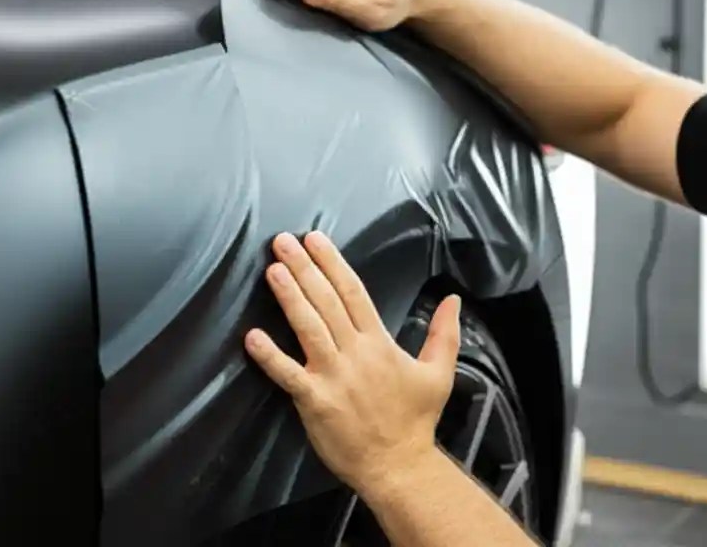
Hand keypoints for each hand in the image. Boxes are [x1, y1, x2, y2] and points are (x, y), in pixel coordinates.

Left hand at [244, 230, 462, 496]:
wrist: (400, 467)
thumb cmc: (416, 421)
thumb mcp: (439, 373)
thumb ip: (444, 334)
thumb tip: (454, 298)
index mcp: (380, 343)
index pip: (353, 293)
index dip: (332, 263)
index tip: (314, 239)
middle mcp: (356, 353)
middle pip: (327, 302)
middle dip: (304, 269)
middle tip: (283, 242)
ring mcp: (334, 376)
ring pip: (308, 328)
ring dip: (290, 297)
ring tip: (272, 271)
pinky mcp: (315, 401)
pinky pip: (288, 375)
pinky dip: (269, 356)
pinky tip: (252, 336)